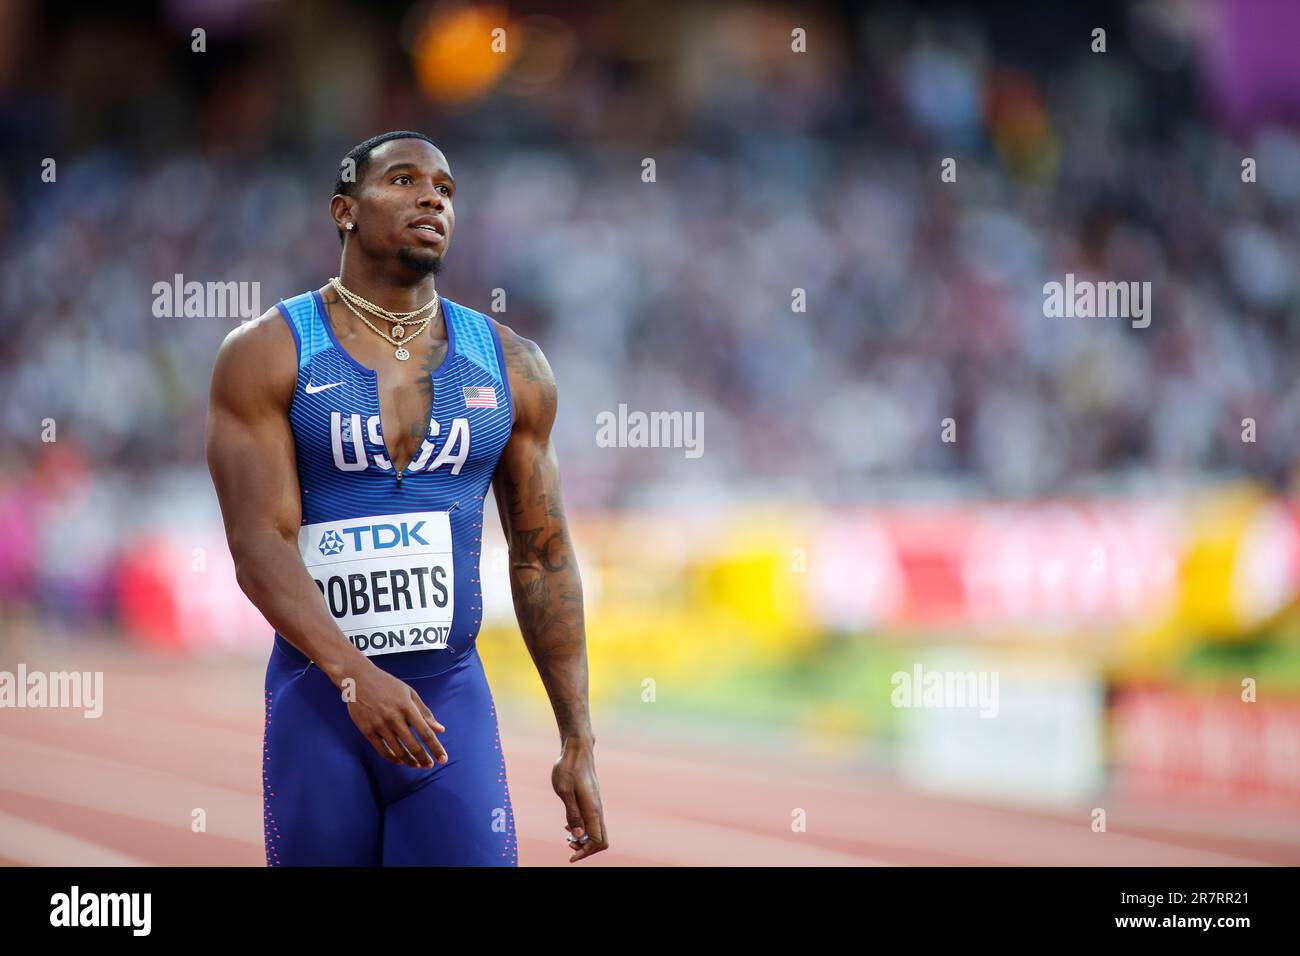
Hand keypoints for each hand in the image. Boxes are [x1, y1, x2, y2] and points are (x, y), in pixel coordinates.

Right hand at [342, 663, 446, 768]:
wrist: (359, 679)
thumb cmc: (388, 685)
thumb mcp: (409, 693)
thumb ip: (425, 713)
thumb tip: (441, 730)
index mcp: (407, 707)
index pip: (425, 733)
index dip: (436, 748)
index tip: (443, 759)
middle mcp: (393, 717)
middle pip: (413, 745)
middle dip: (424, 759)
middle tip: (430, 766)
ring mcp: (379, 725)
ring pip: (398, 751)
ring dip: (409, 761)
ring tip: (417, 765)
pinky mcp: (367, 730)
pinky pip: (382, 750)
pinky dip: (393, 758)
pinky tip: (401, 761)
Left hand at [553, 738, 606, 861]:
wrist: (577, 749)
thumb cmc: (569, 768)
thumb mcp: (564, 791)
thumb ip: (572, 813)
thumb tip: (579, 835)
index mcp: (592, 809)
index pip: (598, 841)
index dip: (585, 852)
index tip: (570, 855)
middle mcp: (597, 809)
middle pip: (601, 839)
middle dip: (586, 848)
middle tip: (568, 845)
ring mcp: (596, 804)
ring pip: (596, 830)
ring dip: (583, 838)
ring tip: (566, 833)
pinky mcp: (592, 800)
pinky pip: (592, 821)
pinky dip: (583, 827)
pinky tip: (569, 822)